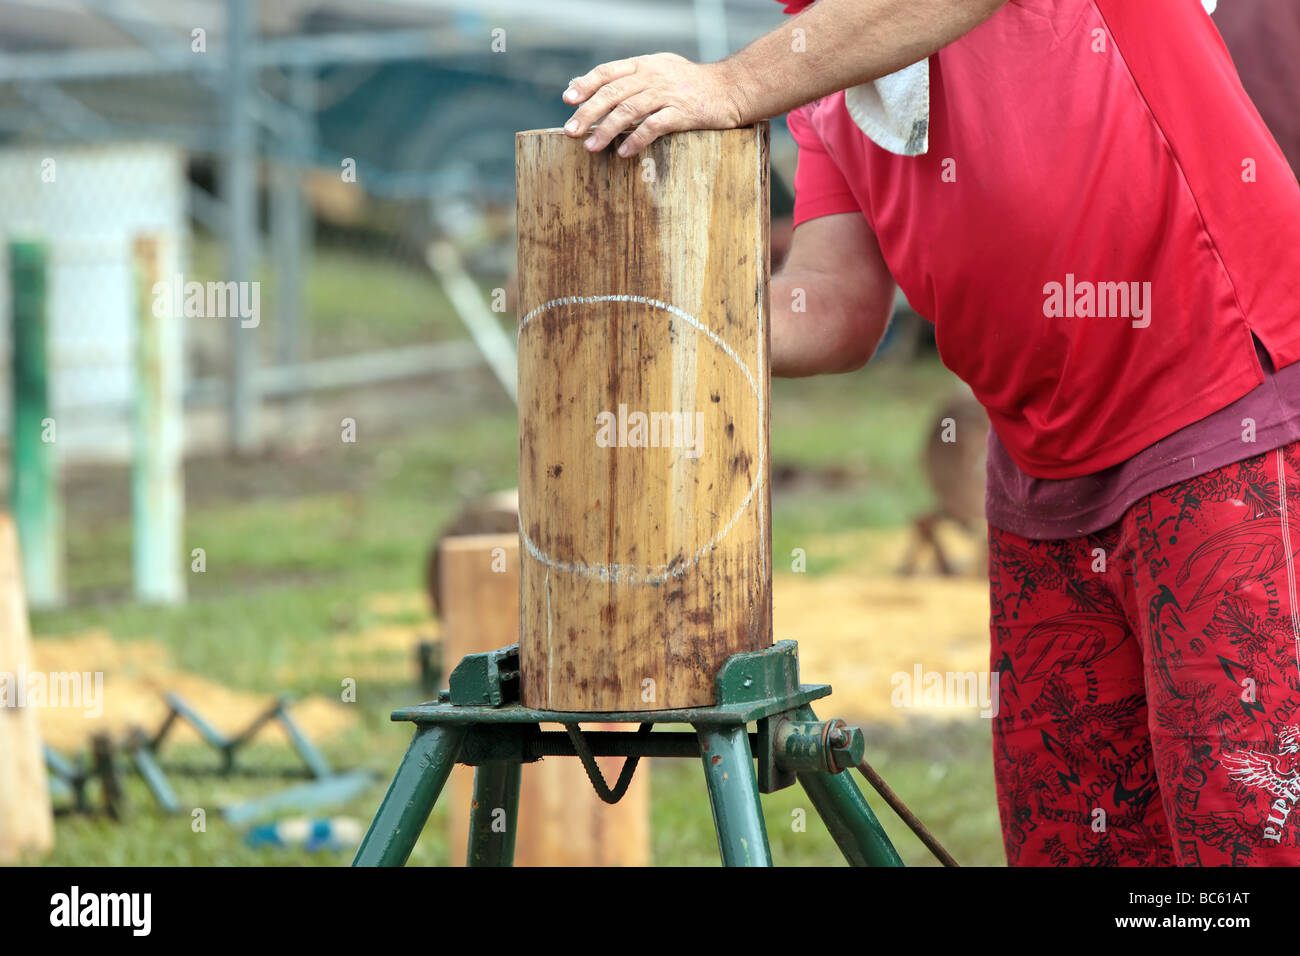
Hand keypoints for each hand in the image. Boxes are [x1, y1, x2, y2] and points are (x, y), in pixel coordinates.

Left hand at [562, 53, 746, 156]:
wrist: (730, 89)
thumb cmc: (689, 85)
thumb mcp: (657, 72)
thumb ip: (625, 79)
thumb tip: (584, 84)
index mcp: (644, 65)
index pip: (608, 71)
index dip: (586, 84)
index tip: (568, 100)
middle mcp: (653, 76)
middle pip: (613, 92)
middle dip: (589, 112)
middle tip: (571, 131)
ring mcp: (668, 93)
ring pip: (629, 109)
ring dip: (607, 129)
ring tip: (591, 146)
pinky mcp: (683, 112)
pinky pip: (654, 126)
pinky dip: (637, 139)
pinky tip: (624, 152)